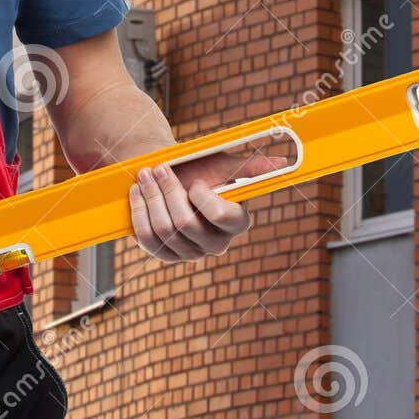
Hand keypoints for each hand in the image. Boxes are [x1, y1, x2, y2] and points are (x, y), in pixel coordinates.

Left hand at [129, 147, 290, 262]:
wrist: (172, 176)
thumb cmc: (201, 170)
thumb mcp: (225, 165)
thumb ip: (251, 166)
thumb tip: (282, 163)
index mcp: (236, 223)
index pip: (222, 216)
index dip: (204, 198)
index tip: (196, 181)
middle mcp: (215, 244)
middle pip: (185, 224)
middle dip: (168, 192)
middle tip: (157, 169)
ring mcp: (189, 253)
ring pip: (164, 230)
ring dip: (150, 198)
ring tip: (144, 176)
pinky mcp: (165, 255)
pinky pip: (148, 239)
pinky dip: (139, 213)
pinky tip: (137, 193)